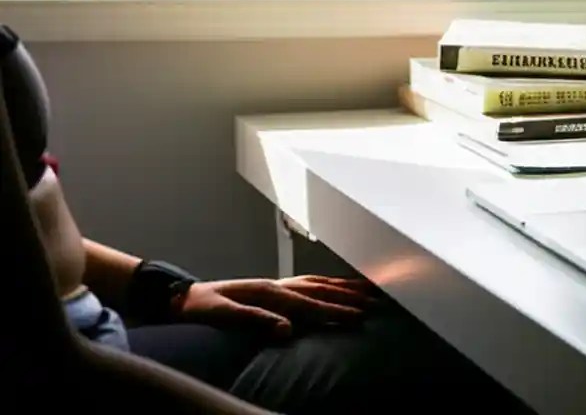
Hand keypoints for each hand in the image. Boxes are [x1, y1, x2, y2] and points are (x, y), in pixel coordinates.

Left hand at [175, 275, 378, 337]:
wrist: (183, 297)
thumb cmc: (202, 307)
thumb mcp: (223, 315)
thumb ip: (255, 320)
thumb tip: (288, 330)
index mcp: (268, 291)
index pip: (309, 303)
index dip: (335, 310)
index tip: (358, 317)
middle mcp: (277, 284)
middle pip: (320, 289)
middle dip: (349, 296)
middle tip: (375, 303)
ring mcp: (276, 283)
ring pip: (318, 282)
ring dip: (343, 286)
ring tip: (368, 290)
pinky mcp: (273, 286)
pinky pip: (308, 282)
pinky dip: (327, 283)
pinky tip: (336, 286)